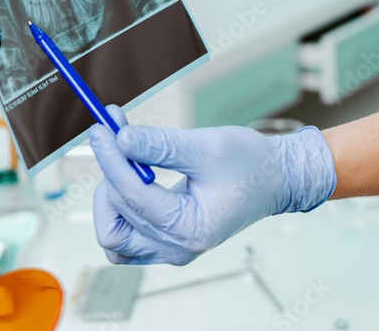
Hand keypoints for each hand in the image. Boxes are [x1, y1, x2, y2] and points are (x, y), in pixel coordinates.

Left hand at [88, 106, 336, 265]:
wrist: (276, 179)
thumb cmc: (251, 164)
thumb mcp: (206, 147)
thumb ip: (161, 145)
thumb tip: (120, 138)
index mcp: (190, 230)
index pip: (132, 196)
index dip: (110, 159)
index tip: (101, 129)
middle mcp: (177, 248)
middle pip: (117, 217)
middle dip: (111, 170)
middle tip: (114, 133)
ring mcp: (171, 249)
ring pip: (115, 236)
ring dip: (111, 197)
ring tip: (125, 161)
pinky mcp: (168, 242)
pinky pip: (127, 236)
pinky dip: (121, 209)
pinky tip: (132, 178)